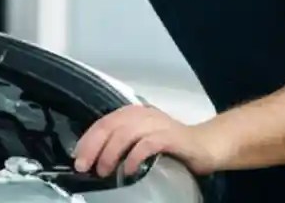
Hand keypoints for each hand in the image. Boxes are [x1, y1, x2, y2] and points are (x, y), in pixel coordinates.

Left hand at [73, 104, 225, 177]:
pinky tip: (129, 171)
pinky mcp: (170, 136)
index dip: (87, 140)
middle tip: (85, 167)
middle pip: (109, 126)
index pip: (102, 123)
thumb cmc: (170, 146)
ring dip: (110, 153)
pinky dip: (134, 157)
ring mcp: (156, 124)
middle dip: (93, 147)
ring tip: (104, 171)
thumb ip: (121, 143)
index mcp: (131, 114)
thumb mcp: (140, 140)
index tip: (78, 159)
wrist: (207, 144)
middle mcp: (141, 114)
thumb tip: (93, 158)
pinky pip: (147, 144)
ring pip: (125, 134)